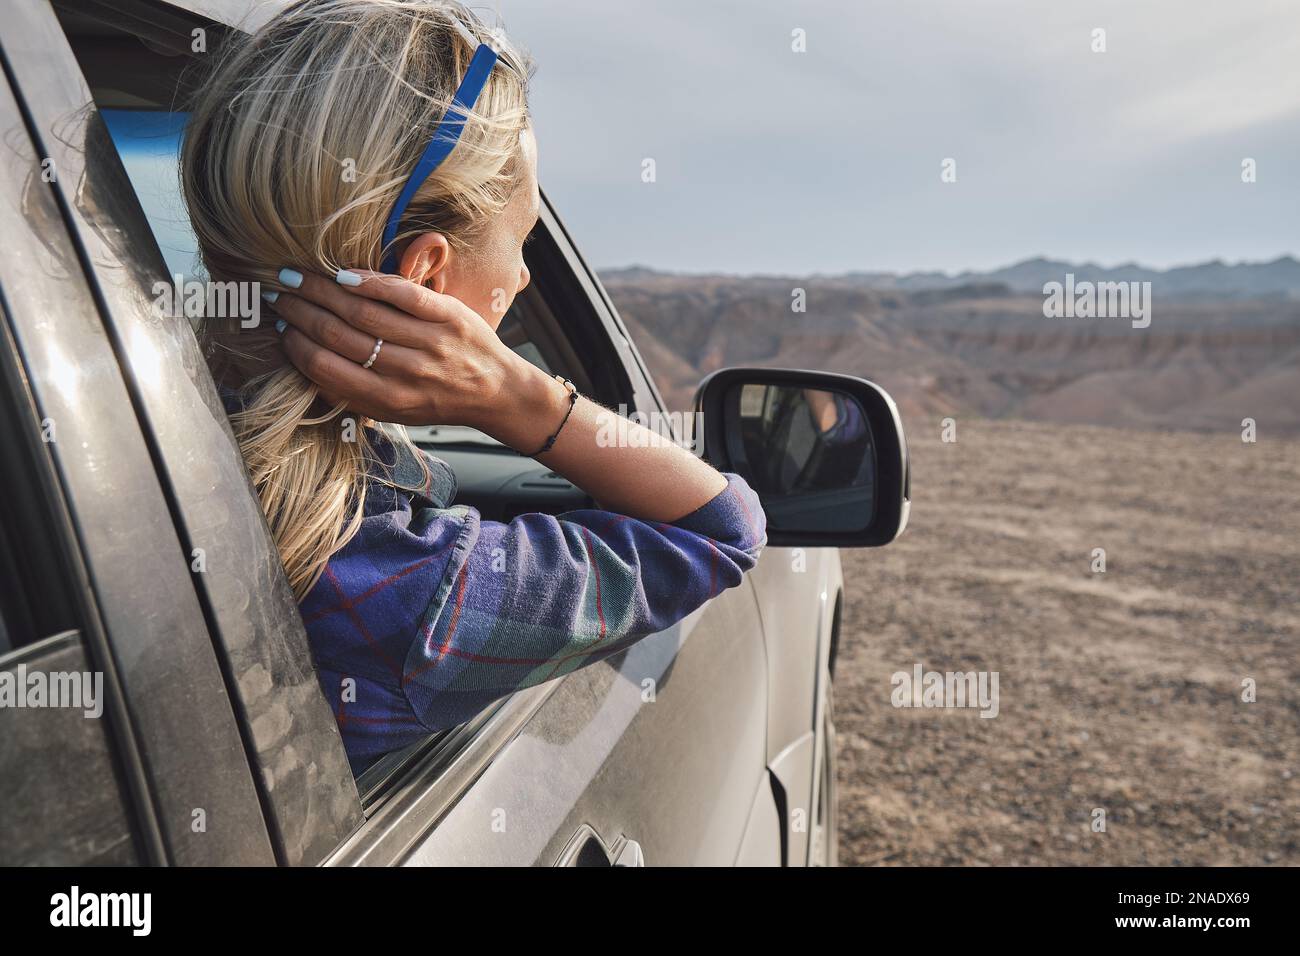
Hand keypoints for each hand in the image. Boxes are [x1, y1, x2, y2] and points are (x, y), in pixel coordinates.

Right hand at [270, 268, 555, 437]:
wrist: (497, 390)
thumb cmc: (437, 399)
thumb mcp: (395, 412)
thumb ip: (354, 394)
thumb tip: (306, 363)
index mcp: (387, 400)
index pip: (326, 369)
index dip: (296, 345)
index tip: (279, 327)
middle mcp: (407, 373)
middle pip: (338, 334)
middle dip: (301, 311)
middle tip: (279, 294)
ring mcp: (429, 342)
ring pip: (363, 311)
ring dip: (322, 291)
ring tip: (298, 278)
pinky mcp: (448, 316)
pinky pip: (401, 294)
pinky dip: (368, 281)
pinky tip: (341, 275)